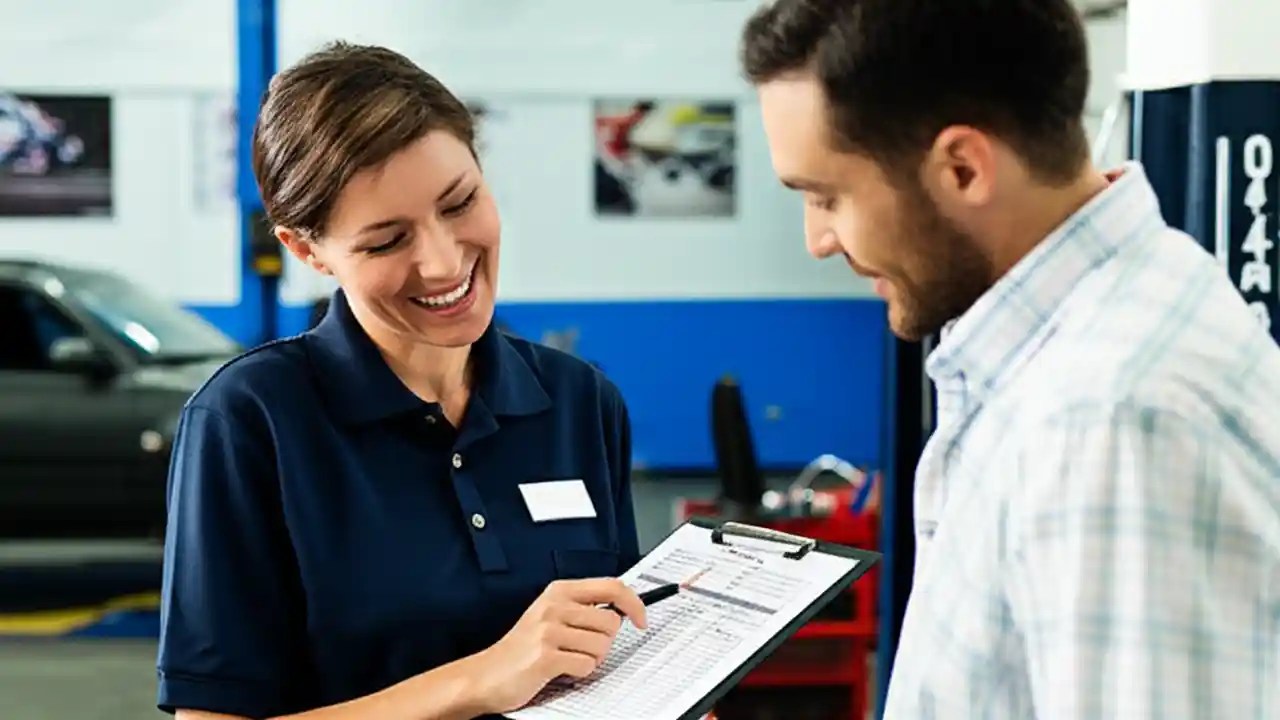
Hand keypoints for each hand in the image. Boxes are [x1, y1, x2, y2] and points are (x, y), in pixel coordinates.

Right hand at [470, 578, 647, 714]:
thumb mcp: (550, 615)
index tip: (641, 619)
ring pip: (602, 646)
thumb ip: (582, 607)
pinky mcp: (545, 656)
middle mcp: (554, 606)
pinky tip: (560, 670)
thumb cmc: (522, 648)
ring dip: (591, 659)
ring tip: (567, 659)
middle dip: (604, 642)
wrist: (487, 674)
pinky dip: (579, 673)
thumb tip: (622, 608)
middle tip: (582, 648)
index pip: (611, 586)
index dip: (634, 603)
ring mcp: (548, 630)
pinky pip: (586, 666)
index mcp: (558, 591)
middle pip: (611, 622)